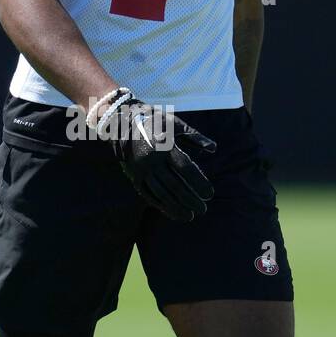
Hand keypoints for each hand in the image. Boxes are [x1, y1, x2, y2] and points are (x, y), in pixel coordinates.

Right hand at [95, 90, 215, 220]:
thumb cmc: (155, 121)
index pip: (186, 169)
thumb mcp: (176, 124)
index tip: (210, 194)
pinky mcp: (134, 176)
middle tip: (203, 209)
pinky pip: (148, 195)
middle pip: (175, 185)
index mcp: (165, 146)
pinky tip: (173, 212)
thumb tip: (214, 148)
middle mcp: (152, 160)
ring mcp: (142, 170)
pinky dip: (161, 206)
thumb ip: (195, 137)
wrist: (122, 121)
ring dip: (177, 207)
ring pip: (161, 193)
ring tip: (190, 215)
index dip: (199, 183)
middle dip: (191, 200)